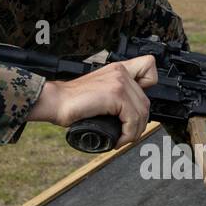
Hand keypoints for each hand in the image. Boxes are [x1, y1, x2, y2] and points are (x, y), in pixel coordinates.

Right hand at [27, 55, 156, 145]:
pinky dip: (127, 134)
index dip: (150, 84)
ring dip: (134, 132)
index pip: (148, 66)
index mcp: (118, 69)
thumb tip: (132, 114)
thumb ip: (117, 95)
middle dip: (139, 124)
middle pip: (147, 102)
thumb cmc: (74, 102)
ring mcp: (119, 82)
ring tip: (121, 139)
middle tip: (127, 134)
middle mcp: (120, 72)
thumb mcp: (100, 92)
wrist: (56, 101)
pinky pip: (132, 119)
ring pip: (142, 113)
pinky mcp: (116, 94)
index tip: (138, 104)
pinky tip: (117, 139)